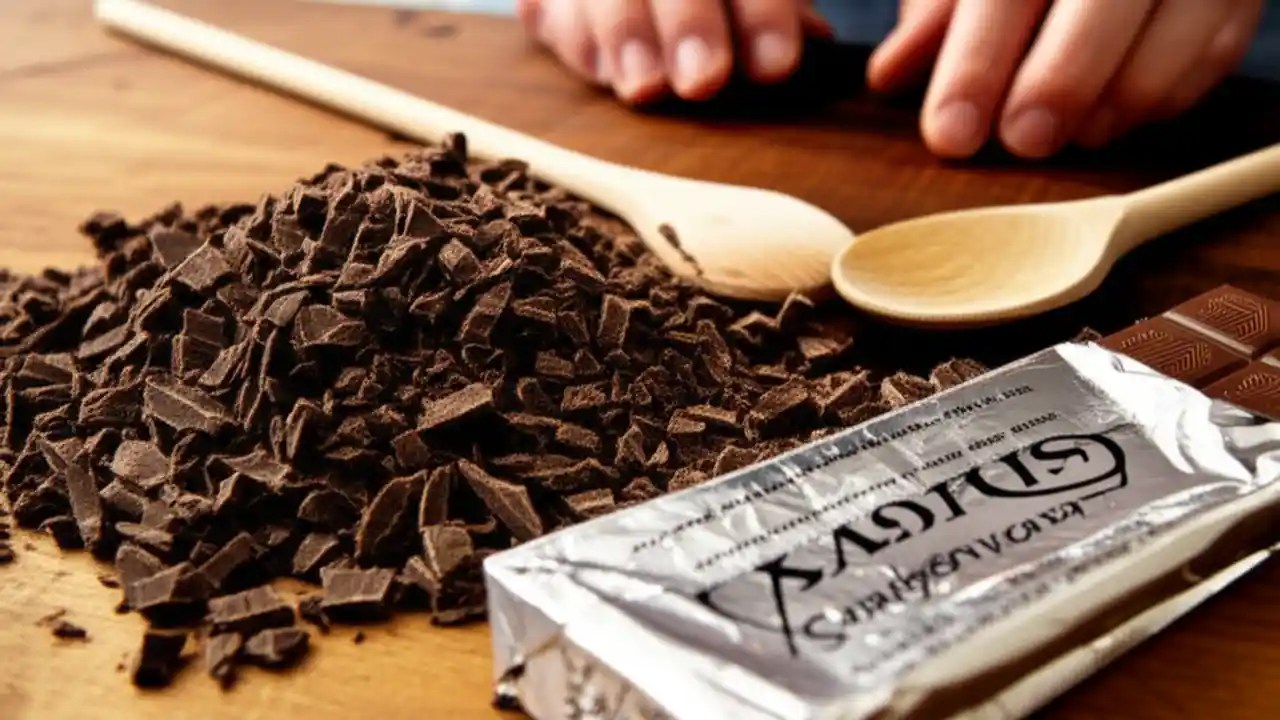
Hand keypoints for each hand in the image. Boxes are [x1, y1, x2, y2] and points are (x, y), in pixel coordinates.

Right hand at [517, 0, 832, 103]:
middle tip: (704, 81)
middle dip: (687, 20)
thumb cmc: (718, 5)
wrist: (645, 3)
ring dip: (625, 33)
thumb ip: (777, 14)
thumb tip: (815, 41)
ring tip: (646, 88)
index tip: (775, 68)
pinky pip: (548, 9)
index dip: (761, 14)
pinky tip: (602, 74)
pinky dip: (573, 38)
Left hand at [869, 0, 1266, 158]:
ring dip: (1125, 94)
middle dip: (1063, 79)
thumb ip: (937, 10)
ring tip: (1076, 138)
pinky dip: (1171, 89)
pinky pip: (1220, 41)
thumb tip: (891, 75)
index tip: (951, 134)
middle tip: (1024, 143)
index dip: (976, 64)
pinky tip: (1119, 119)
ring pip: (1184, 18)